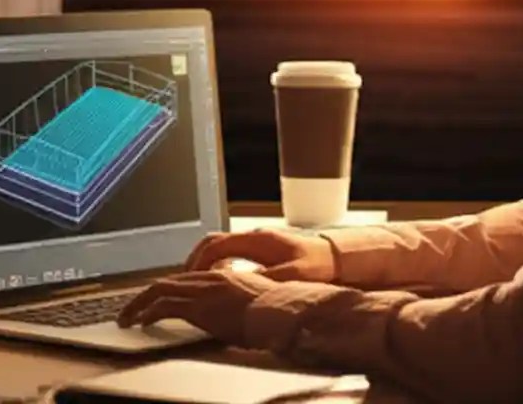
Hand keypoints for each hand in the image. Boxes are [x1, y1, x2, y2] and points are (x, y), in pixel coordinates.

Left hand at [115, 270, 274, 345]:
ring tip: (127, 318)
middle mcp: (209, 278)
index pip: (184, 277)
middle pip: (167, 280)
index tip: (154, 299)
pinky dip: (148, 313)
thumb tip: (227, 306)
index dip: (165, 288)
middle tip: (131, 308)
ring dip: (138, 304)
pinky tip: (142, 322)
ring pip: (159, 289)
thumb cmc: (272, 312)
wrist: (280, 313)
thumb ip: (234, 297)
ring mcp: (202, 291)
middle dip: (144, 295)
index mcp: (221, 276)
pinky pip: (164, 306)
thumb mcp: (251, 300)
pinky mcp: (198, 307)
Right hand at [185, 229, 336, 282]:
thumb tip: (237, 286)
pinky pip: (233, 250)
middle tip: (185, 281)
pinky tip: (221, 279)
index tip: (188, 281)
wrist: (337, 256)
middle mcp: (254, 236)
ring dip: (207, 261)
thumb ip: (263, 280)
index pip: (215, 245)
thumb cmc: (317, 265)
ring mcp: (258, 240)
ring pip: (222, 245)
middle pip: (213, 241)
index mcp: (256, 240)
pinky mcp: (264, 247)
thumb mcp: (290, 276)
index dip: (197, 262)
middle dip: (195, 260)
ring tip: (198, 282)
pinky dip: (220, 262)